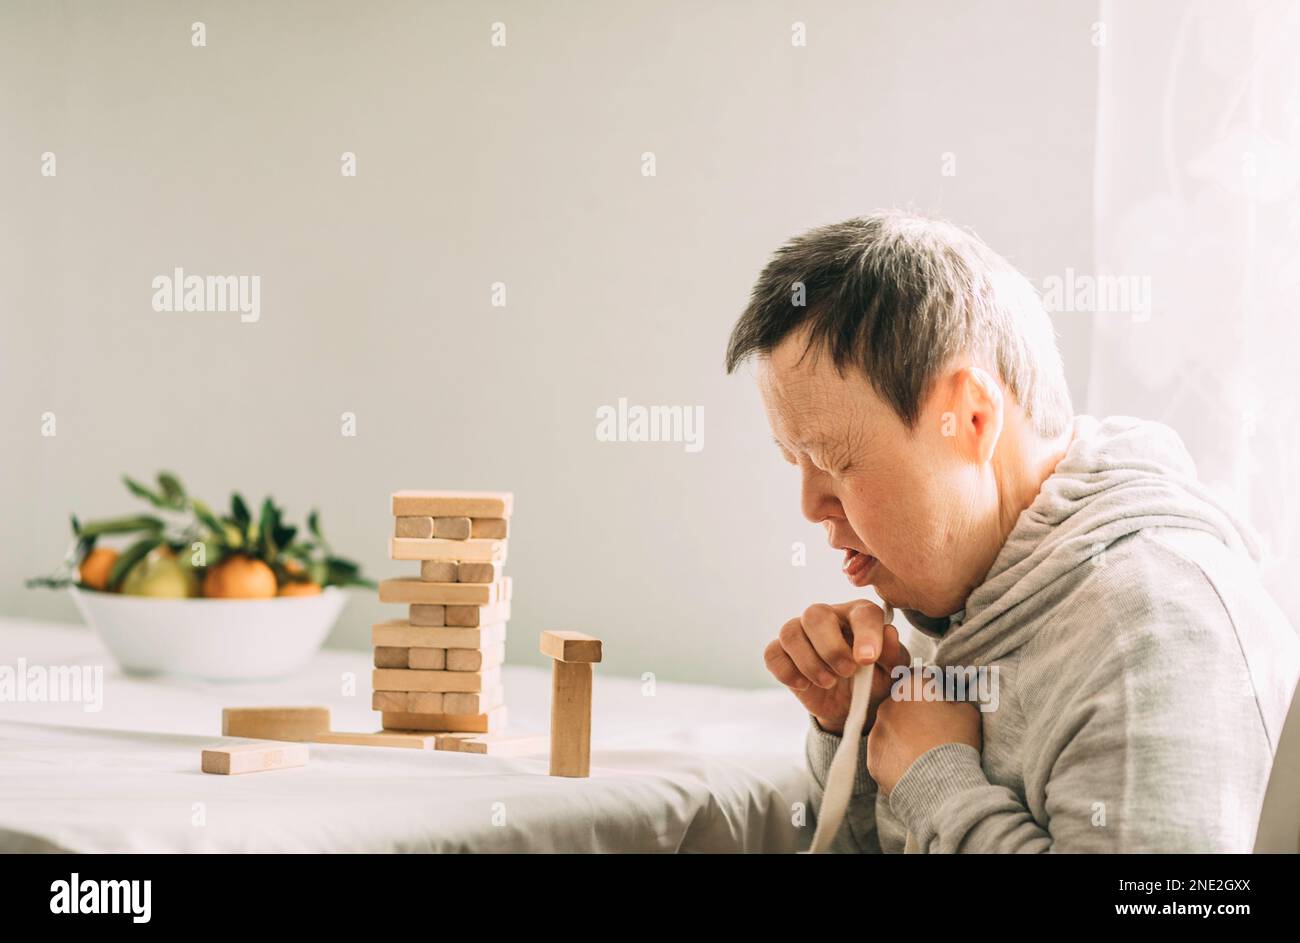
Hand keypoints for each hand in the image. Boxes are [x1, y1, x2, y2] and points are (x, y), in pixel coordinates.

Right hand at [763, 600, 909, 733]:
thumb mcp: (891, 672)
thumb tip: (889, 634)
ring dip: (809, 661)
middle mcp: (828, 617)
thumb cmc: (874, 680)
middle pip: (815, 614)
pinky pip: (772, 653)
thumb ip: (893, 654)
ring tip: (829, 683)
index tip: (867, 659)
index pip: (862, 613)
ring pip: (790, 632)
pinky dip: (786, 671)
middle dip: (830, 647)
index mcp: (858, 616)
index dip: (865, 633)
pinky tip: (804, 685)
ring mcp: (801, 633)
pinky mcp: (782, 653)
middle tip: (847, 671)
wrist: (851, 706)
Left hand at [867, 693, 981, 794]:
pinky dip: (896, 759)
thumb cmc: (957, 744)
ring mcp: (877, 732)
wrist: (942, 785)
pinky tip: (913, 769)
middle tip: (934, 732)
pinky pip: (885, 754)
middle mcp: (888, 705)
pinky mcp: (873, 757)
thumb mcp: (968, 713)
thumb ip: (955, 701)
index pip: (921, 678)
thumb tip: (950, 704)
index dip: (934, 689)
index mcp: (911, 687)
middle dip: (915, 714)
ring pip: (891, 730)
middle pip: (902, 704)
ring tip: (924, 755)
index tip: (942, 702)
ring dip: (903, 736)